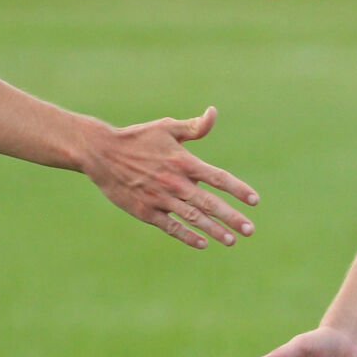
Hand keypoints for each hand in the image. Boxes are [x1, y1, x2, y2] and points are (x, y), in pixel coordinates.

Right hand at [80, 107, 258, 248]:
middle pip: (209, 203)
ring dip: (214, 230)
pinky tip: (202, 243)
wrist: (101, 153)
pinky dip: (187, 236)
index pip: (217, 178)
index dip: (238, 189)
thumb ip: (193, 127)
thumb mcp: (166, 127)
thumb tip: (213, 113)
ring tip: (232, 240)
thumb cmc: (137, 138)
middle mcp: (174, 182)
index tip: (255, 201)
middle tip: (250, 230)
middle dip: (232, 217)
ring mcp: (159, 198)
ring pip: (192, 218)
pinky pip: (170, 226)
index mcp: (182, 161)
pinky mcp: (145, 211)